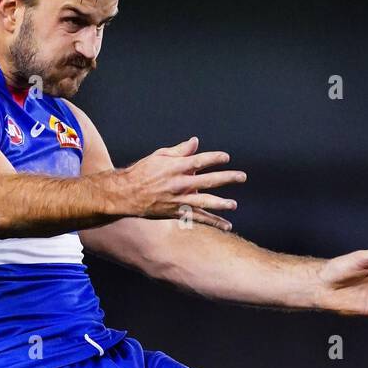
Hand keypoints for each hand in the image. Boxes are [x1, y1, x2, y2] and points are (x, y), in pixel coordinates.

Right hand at [111, 137, 245, 230]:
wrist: (125, 194)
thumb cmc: (142, 172)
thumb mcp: (159, 156)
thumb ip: (180, 151)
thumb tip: (195, 142)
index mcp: (176, 167)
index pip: (201, 160)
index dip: (215, 158)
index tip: (226, 157)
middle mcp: (180, 184)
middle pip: (209, 180)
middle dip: (227, 178)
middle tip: (242, 176)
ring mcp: (179, 200)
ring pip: (205, 202)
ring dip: (221, 204)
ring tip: (233, 204)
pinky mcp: (177, 212)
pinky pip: (198, 218)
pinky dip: (213, 222)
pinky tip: (226, 225)